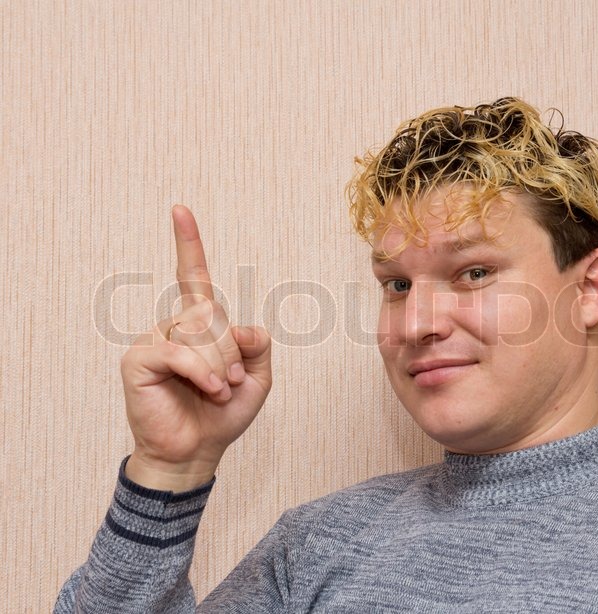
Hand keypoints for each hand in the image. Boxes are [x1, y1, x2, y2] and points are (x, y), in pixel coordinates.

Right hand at [121, 205, 271, 491]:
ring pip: (201, 332)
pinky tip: (205, 392)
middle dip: (231, 352)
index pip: (194, 277)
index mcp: (200, 324)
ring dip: (220, 368)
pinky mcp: (139, 360)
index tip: (180, 209)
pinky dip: (202, 374)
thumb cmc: (222, 414)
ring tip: (215, 392)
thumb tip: (239, 327)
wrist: (197, 451)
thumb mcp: (257, 376)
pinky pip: (180, 353)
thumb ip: (257, 344)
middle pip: (213, 313)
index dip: (188, 243)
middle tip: (228, 382)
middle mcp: (175, 325)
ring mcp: (155, 340)